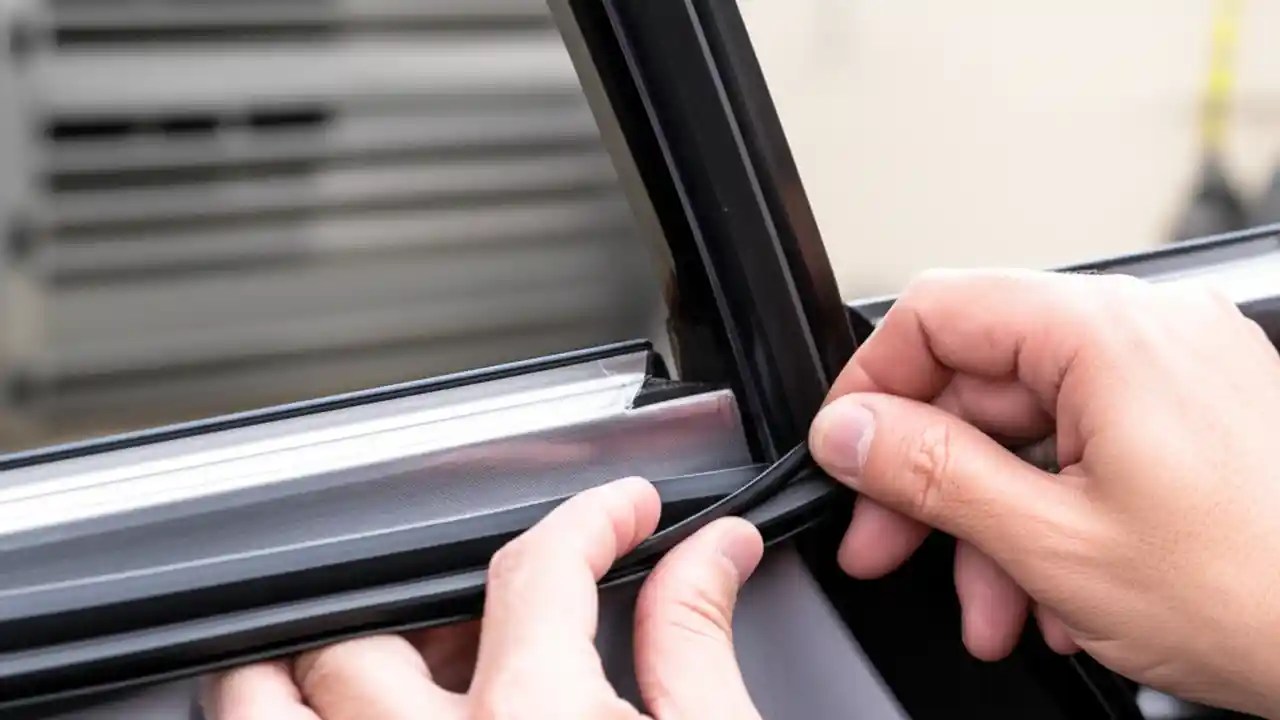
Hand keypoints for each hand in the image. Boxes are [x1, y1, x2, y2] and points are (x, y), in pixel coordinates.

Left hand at [204, 477, 763, 718]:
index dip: (591, 517)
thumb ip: (698, 642)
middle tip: (490, 607)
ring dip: (290, 663)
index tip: (622, 513)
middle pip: (374, 630)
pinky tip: (320, 714)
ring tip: (351, 653)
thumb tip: (713, 550)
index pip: (541, 566)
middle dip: (431, 596)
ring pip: (262, 705)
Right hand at [810, 269, 1279, 715]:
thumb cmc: (1258, 594)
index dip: (872, 386)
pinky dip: (1050, 513)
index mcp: (1107, 333)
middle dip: (929, 481)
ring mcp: (1174, 372)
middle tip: (889, 545)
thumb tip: (849, 430)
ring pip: (1028, 428)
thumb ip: (930, 472)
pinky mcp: (1192, 415)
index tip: (848, 453)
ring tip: (992, 606)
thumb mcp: (1054, 542)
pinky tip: (1052, 592)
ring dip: (990, 521)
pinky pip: (1084, 446)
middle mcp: (1145, 332)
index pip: (937, 313)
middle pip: (979, 380)